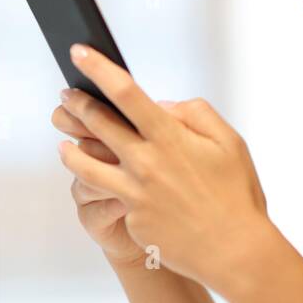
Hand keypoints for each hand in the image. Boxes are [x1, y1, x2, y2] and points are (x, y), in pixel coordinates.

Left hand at [54, 44, 274, 292]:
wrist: (234, 251)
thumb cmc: (237, 195)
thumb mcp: (230, 142)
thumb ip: (196, 114)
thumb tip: (162, 106)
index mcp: (170, 137)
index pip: (125, 92)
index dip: (98, 68)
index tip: (79, 52)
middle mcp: (146, 163)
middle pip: (97, 124)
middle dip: (77, 104)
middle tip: (66, 95)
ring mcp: (134, 193)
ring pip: (84, 165)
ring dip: (70, 149)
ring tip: (65, 143)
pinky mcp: (131, 218)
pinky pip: (111, 197)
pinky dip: (107, 188)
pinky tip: (103, 185)